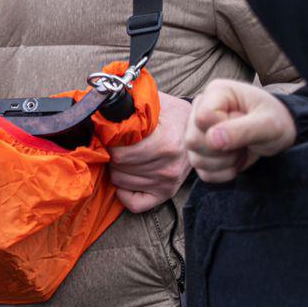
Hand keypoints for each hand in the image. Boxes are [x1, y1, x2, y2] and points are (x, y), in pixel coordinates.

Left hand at [108, 92, 193, 212]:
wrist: (201, 130)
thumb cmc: (173, 114)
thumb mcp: (156, 102)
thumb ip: (133, 104)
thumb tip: (106, 104)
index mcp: (165, 144)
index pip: (119, 153)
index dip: (108, 142)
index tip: (109, 133)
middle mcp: (168, 167)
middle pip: (118, 167)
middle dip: (111, 154)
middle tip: (114, 144)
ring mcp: (167, 182)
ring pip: (121, 182)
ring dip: (116, 169)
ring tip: (123, 155)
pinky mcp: (166, 193)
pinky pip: (135, 204)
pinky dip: (124, 193)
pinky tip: (126, 177)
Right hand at [184, 79, 297, 183]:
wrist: (278, 134)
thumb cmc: (276, 121)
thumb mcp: (269, 124)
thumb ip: (243, 130)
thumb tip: (212, 140)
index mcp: (216, 93)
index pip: (203, 118)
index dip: (223, 130)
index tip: (245, 125)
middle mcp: (200, 109)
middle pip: (193, 140)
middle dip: (223, 150)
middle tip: (245, 142)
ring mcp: (196, 131)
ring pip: (195, 159)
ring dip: (224, 163)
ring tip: (241, 150)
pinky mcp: (199, 151)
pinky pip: (201, 172)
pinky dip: (222, 173)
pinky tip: (236, 162)